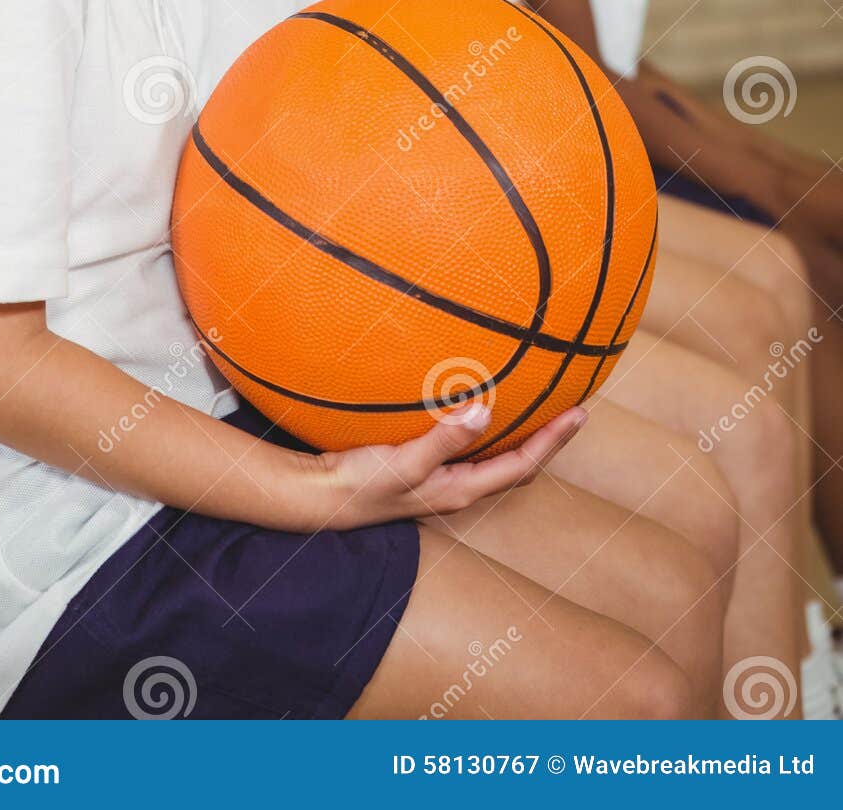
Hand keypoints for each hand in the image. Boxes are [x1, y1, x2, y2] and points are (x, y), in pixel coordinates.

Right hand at [316, 403, 588, 529]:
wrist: (322, 496)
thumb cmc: (362, 483)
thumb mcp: (405, 461)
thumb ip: (445, 439)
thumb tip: (486, 412)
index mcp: (462, 489)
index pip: (523, 465)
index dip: (553, 440)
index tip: (580, 413)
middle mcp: (460, 487)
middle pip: (519, 464)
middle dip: (548, 439)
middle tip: (573, 410)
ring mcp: (444, 479)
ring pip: (497, 457)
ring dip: (522, 434)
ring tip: (541, 406)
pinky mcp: (427, 467)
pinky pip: (471, 447)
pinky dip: (490, 429)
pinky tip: (483, 408)